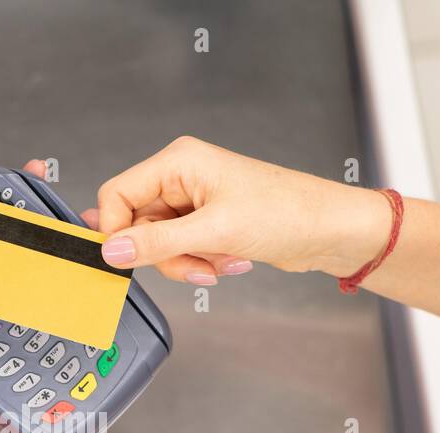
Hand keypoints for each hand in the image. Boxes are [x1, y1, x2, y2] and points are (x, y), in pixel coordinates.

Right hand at [0, 160, 56, 396]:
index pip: (3, 322)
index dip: (38, 318)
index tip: (67, 305)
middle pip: (16, 274)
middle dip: (50, 262)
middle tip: (79, 251)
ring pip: (6, 235)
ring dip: (35, 220)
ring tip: (65, 209)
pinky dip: (5, 185)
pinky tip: (28, 172)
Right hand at [87, 136, 392, 283]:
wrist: (326, 230)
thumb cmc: (287, 213)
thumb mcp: (213, 231)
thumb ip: (156, 243)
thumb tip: (112, 250)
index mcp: (178, 162)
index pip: (117, 194)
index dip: (116, 230)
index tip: (126, 258)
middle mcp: (182, 177)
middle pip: (137, 225)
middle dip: (164, 253)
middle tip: (193, 263)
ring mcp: (194, 201)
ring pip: (159, 244)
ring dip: (185, 262)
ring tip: (218, 262)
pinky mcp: (206, 223)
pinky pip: (182, 250)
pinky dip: (200, 263)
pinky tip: (228, 261)